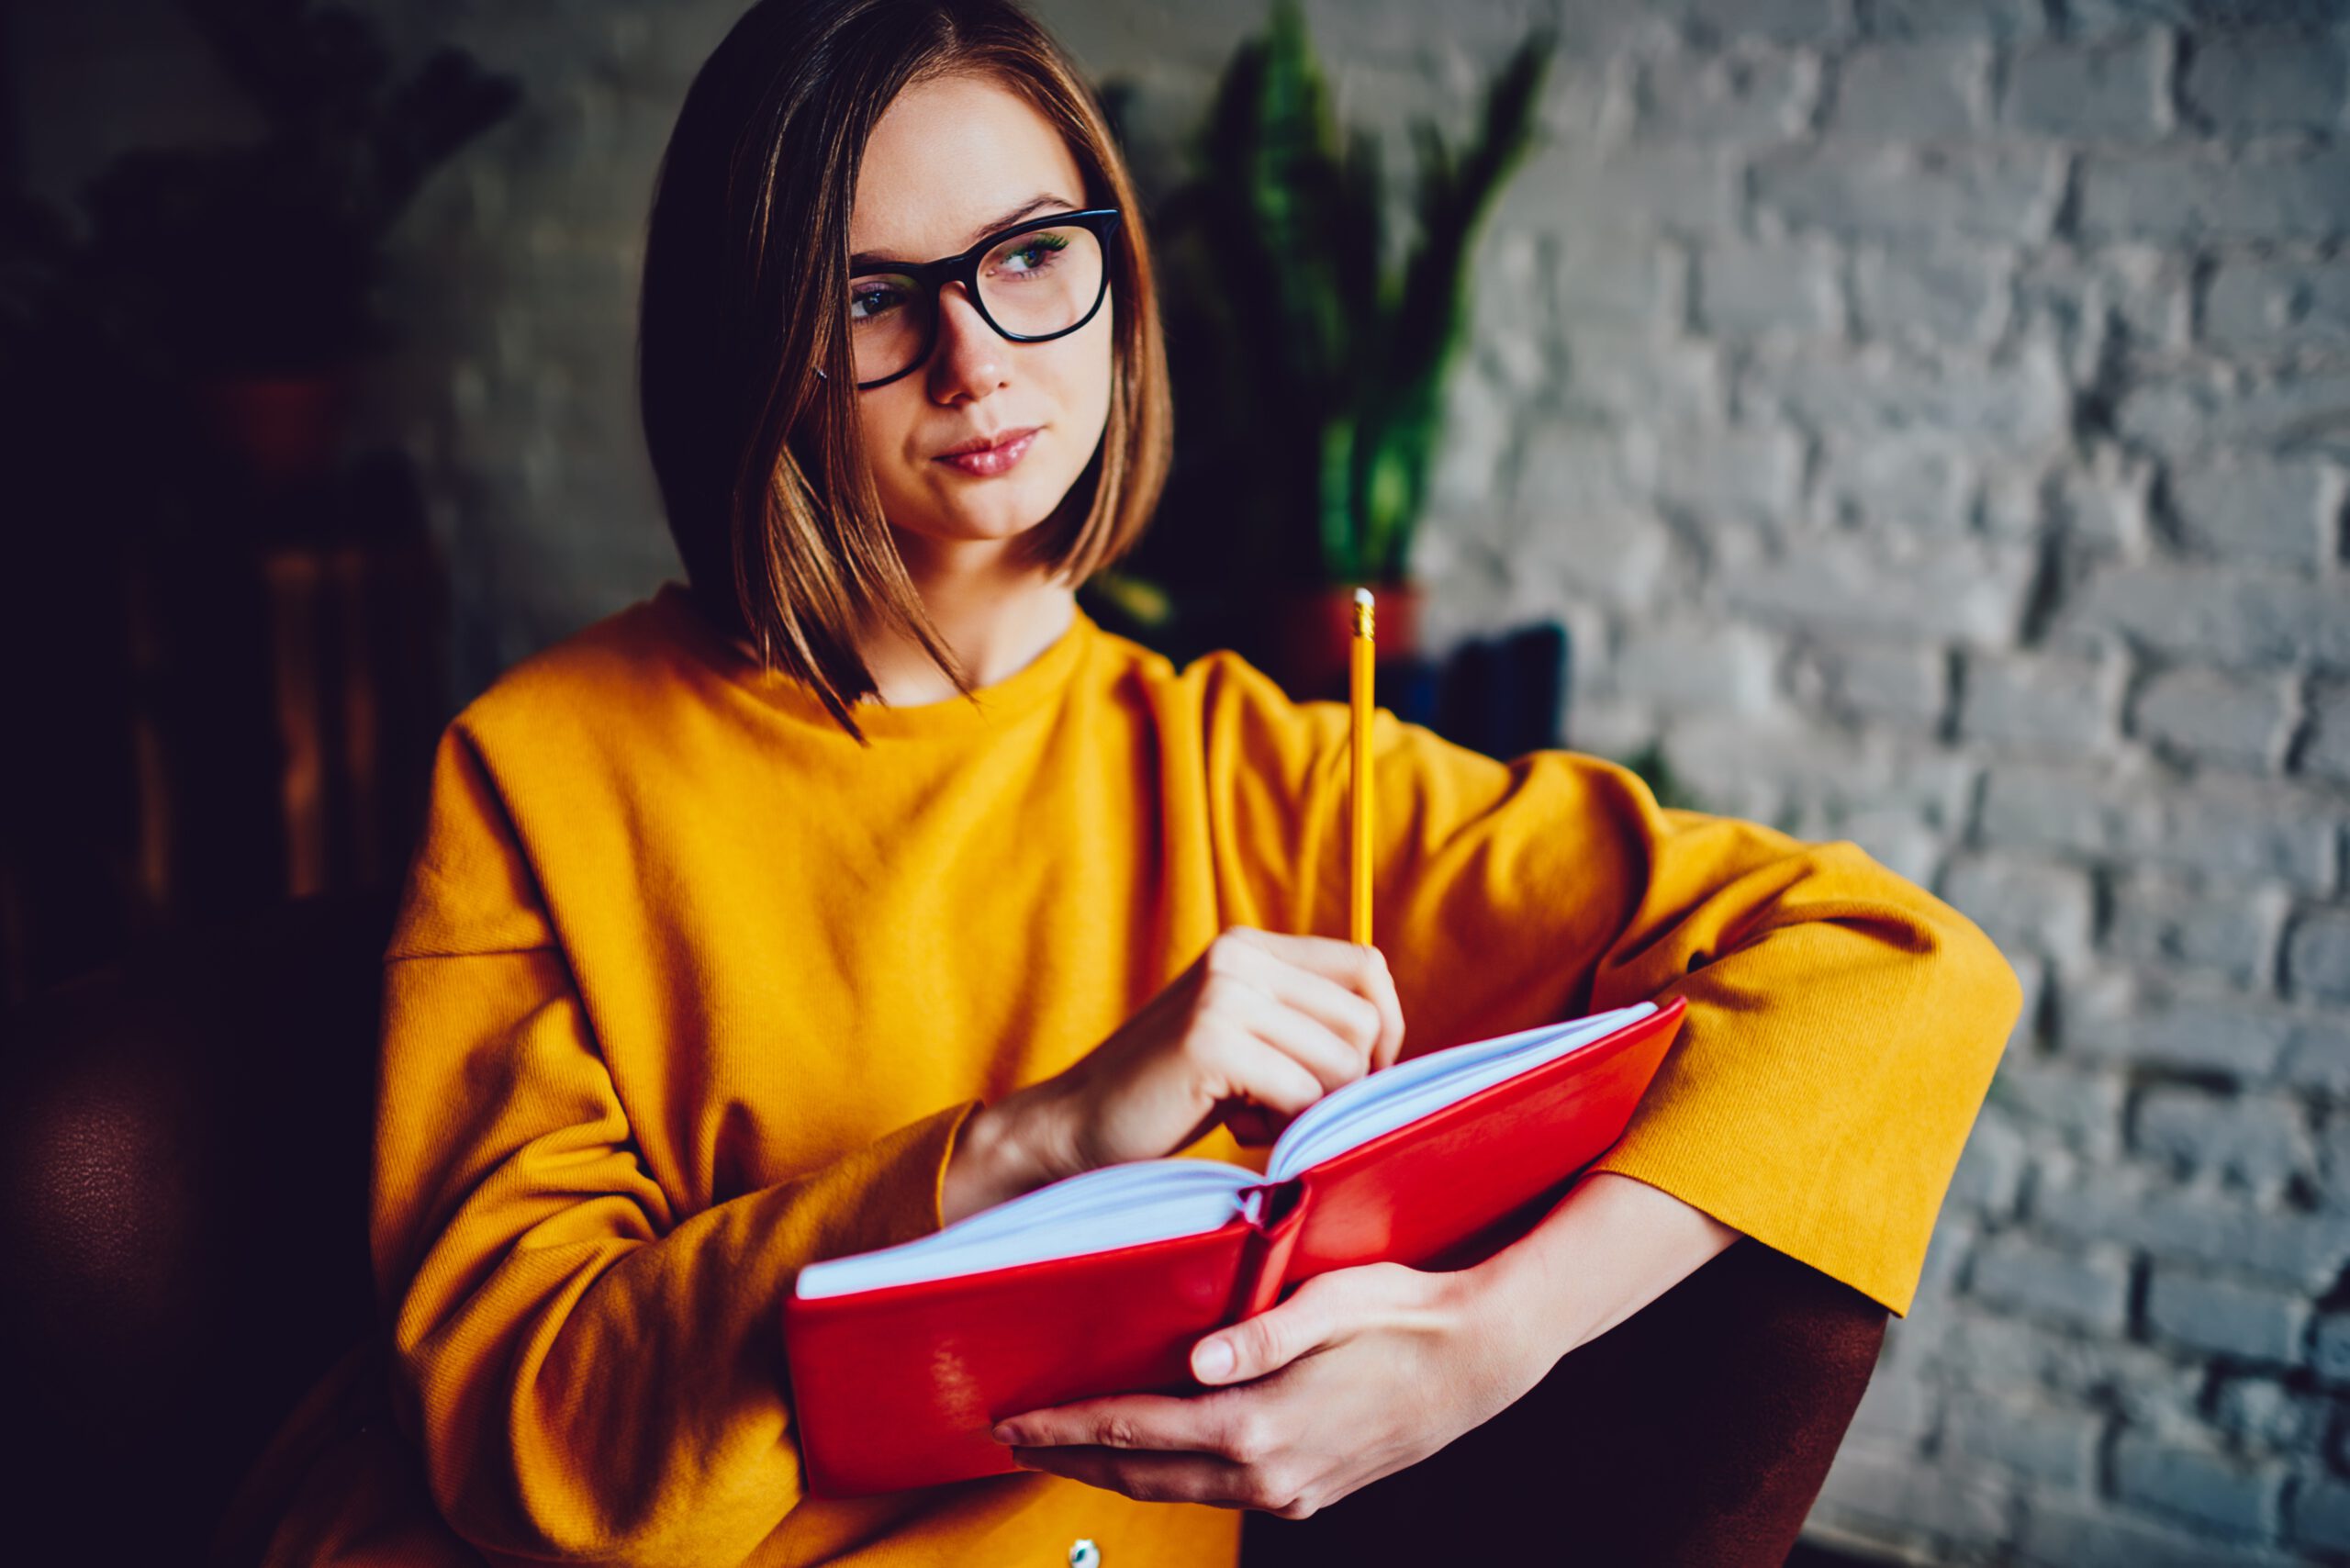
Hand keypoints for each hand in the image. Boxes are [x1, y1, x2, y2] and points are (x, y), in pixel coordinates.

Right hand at [946, 929, 1404, 1218]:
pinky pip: (1301, 1095)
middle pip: (1363, 1019)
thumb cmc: (1170, 1094)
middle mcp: (1237, 955)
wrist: (1075, 1126)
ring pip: (1340, 1062)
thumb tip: (1391, 1036)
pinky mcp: (1209, 1041)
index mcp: (1249, 945)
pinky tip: (1237, 1129)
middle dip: (1348, 1083)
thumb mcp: (1241, 1032)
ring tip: (1257, 1117)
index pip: (1369, 966)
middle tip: (1292, 1109)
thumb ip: (1299, 1015)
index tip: (1356, 1079)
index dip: (1385, 1028)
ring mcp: (1222, 994)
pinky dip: (1284, 1129)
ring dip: (1313, 1110)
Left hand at [988, 1260, 1537, 1518]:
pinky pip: (1216, 1491)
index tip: (1010, 1419)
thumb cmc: (1408, 1313)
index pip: (1136, 1429)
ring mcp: (1291, 1494)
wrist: (1485, 1360)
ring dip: (1111, 1469)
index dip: (1065, 1427)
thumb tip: (1197, 1360)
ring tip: (1061, 1446)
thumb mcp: (1334, 1302)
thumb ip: (1261, 1334)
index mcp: (1262, 1425)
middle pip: (1141, 1472)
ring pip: (1175, 1490)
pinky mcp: (1309, 1495)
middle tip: (1009, 1438)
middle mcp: (1269, 1475)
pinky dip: (1167, 1473)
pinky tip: (1149, 1452)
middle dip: (1069, 1456)